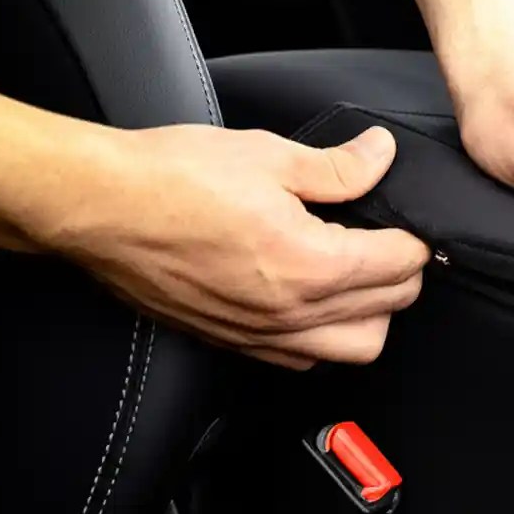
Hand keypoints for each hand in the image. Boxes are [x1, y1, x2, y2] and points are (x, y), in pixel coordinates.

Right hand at [33, 125, 428, 369]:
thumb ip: (337, 166)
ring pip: (354, 350)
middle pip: (388, 312)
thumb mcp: (268, 154)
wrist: (98, 206)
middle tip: (391, 242)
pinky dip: (326, 336)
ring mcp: (260, 335)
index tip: (410, 222)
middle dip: (403, 276)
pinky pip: (303, 359)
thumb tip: (380, 156)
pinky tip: (315, 301)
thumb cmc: (171, 178)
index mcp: (309, 264)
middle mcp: (290, 312)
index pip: (399, 266)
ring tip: (360, 276)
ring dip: (372, 316)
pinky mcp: (232, 342)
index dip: (415, 239)